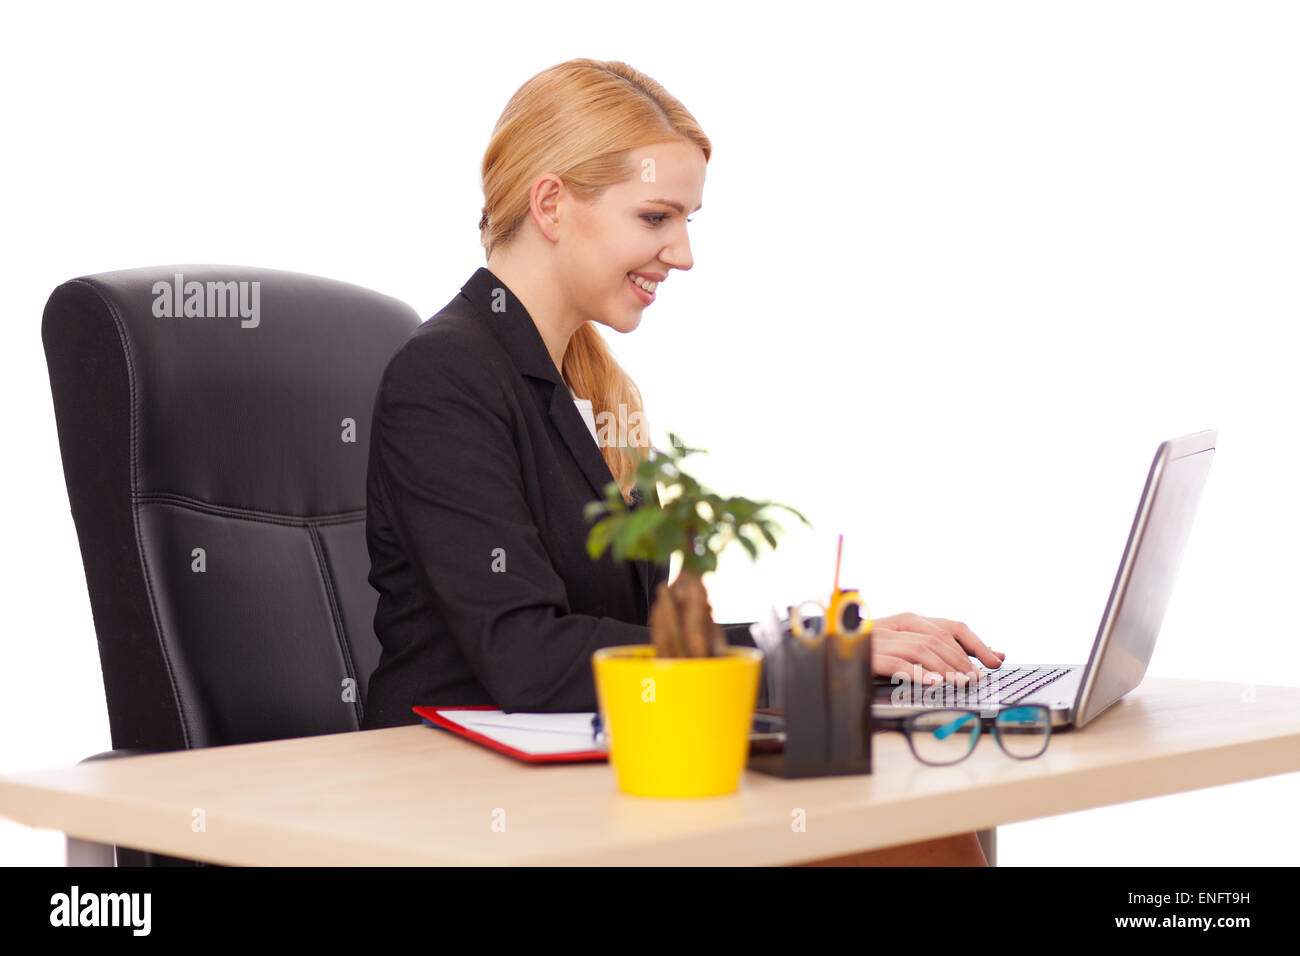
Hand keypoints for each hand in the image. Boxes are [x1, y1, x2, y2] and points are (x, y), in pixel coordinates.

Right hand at [870, 612, 1004, 686]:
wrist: (828, 652)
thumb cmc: (871, 654)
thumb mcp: (905, 648)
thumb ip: (939, 649)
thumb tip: (990, 655)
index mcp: (908, 621)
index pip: (950, 627)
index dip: (975, 643)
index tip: (994, 661)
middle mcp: (897, 626)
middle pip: (938, 638)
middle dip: (961, 660)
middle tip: (975, 679)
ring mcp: (882, 639)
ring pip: (921, 649)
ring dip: (944, 667)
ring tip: (959, 683)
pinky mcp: (869, 656)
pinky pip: (897, 663)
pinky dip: (917, 673)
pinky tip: (932, 683)